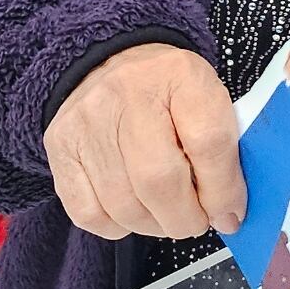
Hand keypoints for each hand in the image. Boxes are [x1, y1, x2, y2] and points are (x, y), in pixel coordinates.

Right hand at [43, 43, 242, 241]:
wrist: (110, 62)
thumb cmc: (169, 91)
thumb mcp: (209, 99)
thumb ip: (225, 150)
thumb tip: (227, 215)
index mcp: (180, 75)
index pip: (208, 143)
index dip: (223, 190)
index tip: (230, 213)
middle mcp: (128, 94)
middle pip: (159, 180)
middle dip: (186, 218)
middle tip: (196, 222)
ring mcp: (88, 122)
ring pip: (124, 205)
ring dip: (155, 226)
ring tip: (167, 216)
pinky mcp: (60, 148)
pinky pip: (89, 213)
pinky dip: (117, 226)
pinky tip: (133, 211)